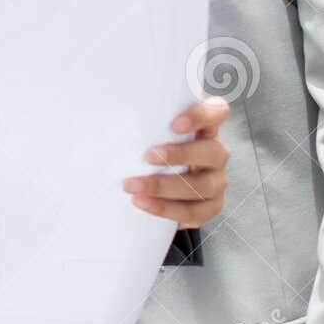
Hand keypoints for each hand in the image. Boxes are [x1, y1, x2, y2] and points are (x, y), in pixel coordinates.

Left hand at [122, 96, 230, 228]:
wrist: (156, 188)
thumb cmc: (149, 151)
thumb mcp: (148, 134)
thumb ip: (141, 123)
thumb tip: (106, 114)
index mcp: (205, 129)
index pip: (217, 112)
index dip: (201, 116)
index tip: (174, 124)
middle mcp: (216, 154)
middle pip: (213, 152)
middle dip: (180, 154)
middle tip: (148, 156)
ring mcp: (216, 182)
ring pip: (202, 186)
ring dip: (164, 186)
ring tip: (133, 186)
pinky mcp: (210, 207)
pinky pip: (194, 212)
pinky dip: (166, 209)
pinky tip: (143, 203)